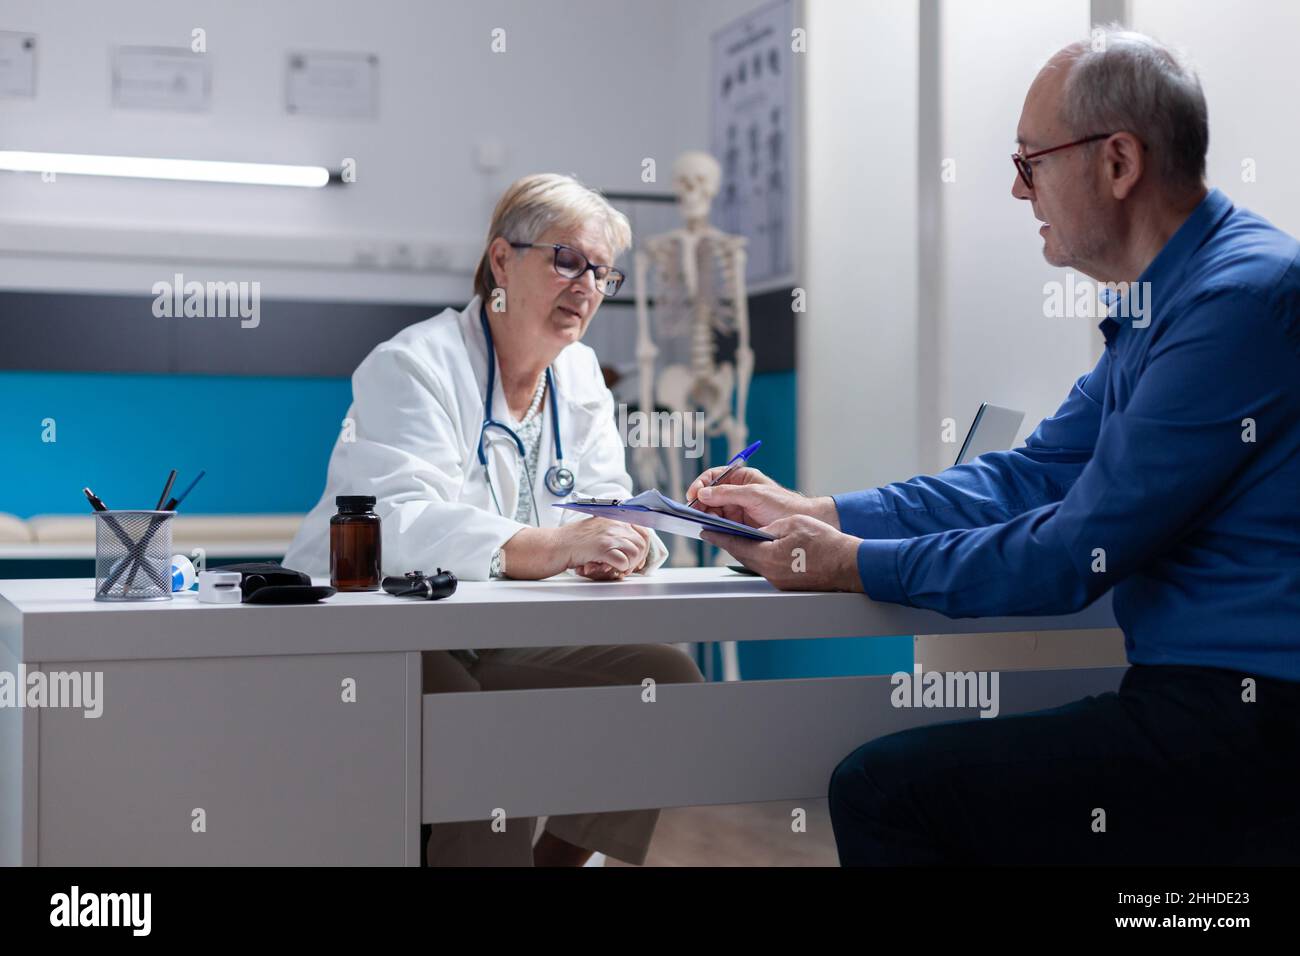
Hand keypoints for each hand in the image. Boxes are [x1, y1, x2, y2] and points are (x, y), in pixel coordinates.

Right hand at [562, 517, 648, 575]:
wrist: (555, 545)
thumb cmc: (574, 541)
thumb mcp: (597, 529)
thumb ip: (614, 533)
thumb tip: (633, 548)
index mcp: (615, 518)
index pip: (642, 530)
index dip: (643, 546)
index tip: (638, 557)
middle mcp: (614, 524)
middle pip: (641, 543)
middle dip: (638, 558)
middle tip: (628, 567)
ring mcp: (609, 535)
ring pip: (635, 552)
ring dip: (630, 564)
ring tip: (620, 569)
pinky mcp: (602, 547)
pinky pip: (623, 562)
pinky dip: (620, 569)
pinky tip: (612, 569)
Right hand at [687, 469, 840, 529]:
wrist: (800, 523)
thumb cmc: (783, 504)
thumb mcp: (754, 494)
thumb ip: (728, 493)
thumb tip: (703, 493)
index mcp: (741, 478)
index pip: (714, 477)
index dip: (701, 484)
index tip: (693, 494)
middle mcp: (736, 493)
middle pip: (709, 495)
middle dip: (699, 502)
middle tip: (691, 511)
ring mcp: (736, 509)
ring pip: (712, 510)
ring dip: (703, 515)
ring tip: (696, 520)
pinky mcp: (737, 525)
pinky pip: (719, 524)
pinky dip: (711, 526)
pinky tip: (707, 529)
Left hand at [701, 515, 862, 591]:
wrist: (849, 565)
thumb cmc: (825, 542)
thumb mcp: (793, 523)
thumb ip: (770, 526)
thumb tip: (758, 531)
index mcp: (768, 557)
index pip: (736, 545)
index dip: (719, 536)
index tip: (705, 531)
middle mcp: (770, 572)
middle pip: (743, 556)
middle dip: (731, 543)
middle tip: (718, 532)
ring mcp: (779, 581)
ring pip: (756, 562)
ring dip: (747, 550)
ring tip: (739, 538)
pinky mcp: (788, 583)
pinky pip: (769, 568)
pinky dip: (762, 557)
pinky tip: (764, 549)